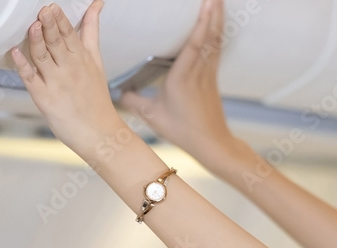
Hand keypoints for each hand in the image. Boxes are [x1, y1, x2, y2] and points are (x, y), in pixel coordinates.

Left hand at [11, 1, 126, 157]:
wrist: (101, 133)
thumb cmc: (97, 101)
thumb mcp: (97, 62)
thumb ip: (91, 33)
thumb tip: (94, 8)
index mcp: (83, 59)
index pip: (70, 33)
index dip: (60, 19)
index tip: (53, 7)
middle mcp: (70, 69)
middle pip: (57, 42)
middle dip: (49, 24)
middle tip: (44, 11)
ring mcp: (57, 83)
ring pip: (43, 56)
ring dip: (36, 40)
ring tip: (33, 26)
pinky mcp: (44, 98)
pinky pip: (31, 78)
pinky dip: (22, 65)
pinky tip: (16, 53)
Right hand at [118, 0, 244, 173]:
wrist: (211, 144)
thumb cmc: (185, 132)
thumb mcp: (153, 116)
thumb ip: (134, 101)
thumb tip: (118, 92)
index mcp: (183, 78)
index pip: (195, 45)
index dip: (202, 23)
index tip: (206, 4)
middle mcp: (199, 72)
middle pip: (209, 36)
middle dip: (213, 13)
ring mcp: (208, 74)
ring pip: (215, 41)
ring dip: (217, 19)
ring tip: (218, 1)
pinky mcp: (212, 78)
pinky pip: (216, 50)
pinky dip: (217, 34)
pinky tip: (218, 24)